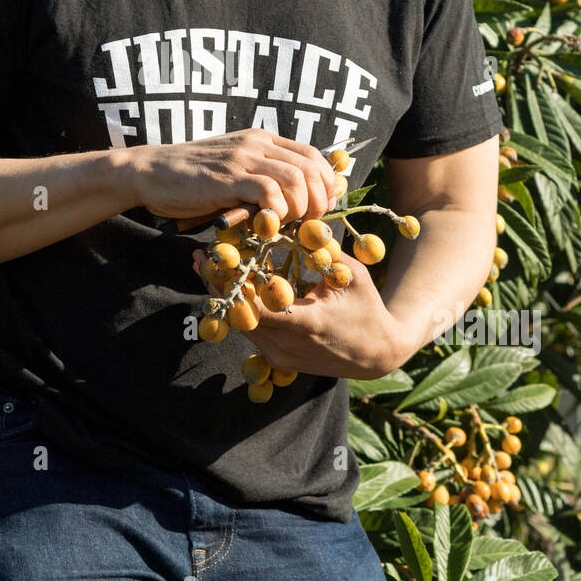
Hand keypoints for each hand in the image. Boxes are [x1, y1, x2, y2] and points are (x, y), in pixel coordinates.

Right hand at [127, 128, 340, 226]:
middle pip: (311, 167)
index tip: (322, 206)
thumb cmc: (191, 178)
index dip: (327, 182)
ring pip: (296, 178)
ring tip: (287, 223)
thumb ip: (260, 177)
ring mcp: (241, 159)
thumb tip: (295, 201)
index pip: (312, 154)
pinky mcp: (226, 179)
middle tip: (309, 221)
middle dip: (319, 199)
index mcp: (261, 139)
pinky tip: (266, 223)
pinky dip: (277, 211)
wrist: (150, 171)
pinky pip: (268, 192)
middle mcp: (256, 144)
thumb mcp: (233, 168)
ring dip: (300, 207)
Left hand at [192, 248, 407, 380]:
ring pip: (240, 325)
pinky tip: (233, 286)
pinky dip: (241, 309)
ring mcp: (280, 356)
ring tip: (210, 267)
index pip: (254, 309)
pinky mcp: (278, 360)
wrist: (378, 354)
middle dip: (218, 286)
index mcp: (305, 324)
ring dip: (225, 297)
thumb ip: (324, 251)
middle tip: (203, 257)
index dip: (229, 285)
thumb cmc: (368, 310)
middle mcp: (286, 346)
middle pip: (238, 317)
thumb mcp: (351, 276)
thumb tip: (299, 220)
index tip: (215, 260)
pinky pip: (251, 332)